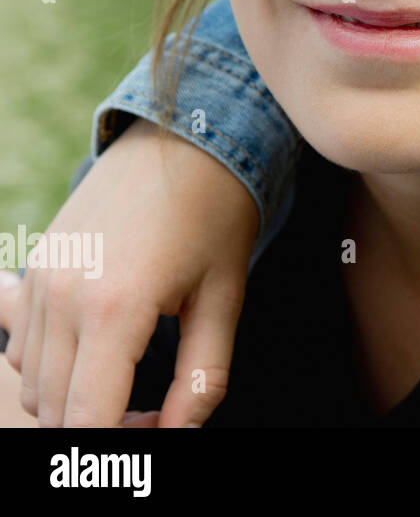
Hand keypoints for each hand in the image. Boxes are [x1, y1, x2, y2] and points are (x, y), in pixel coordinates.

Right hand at [0, 119, 257, 426]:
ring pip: (33, 384)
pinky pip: (24, 347)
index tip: (156, 434)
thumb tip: (179, 434)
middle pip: (54, 411)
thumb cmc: (217, 217)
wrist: (185, 139)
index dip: (118, 449)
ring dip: (75, 401)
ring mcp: (42, 281)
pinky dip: (56, 368)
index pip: (87, 421)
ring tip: (134, 379)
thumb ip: (203, 378)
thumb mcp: (225, 299)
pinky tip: (105, 350)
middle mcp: (63, 298)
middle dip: (102, 429)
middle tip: (157, 412)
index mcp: (115, 309)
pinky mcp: (37, 268)